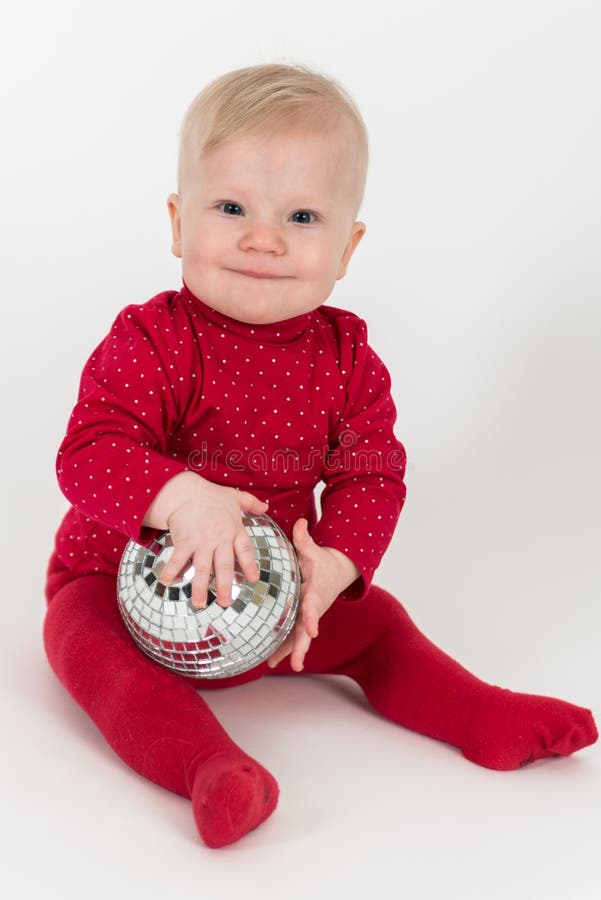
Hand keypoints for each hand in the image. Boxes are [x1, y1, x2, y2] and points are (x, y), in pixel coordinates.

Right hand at [157, 475, 268, 608]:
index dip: (250, 565)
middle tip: (225, 603)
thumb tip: (266, 507)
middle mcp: (219, 539)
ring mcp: (201, 541)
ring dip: (199, 587)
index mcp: (234, 530)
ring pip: (202, 568)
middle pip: (224, 565)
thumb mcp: (235, 497)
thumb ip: (251, 503)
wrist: (185, 490)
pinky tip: (167, 582)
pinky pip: (178, 559)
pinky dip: (172, 570)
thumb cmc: (210, 495)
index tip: (253, 580)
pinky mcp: (184, 541)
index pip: (245, 550)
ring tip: (199, 604)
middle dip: (224, 586)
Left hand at [266, 518, 359, 671]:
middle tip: (296, 664)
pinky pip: (292, 634)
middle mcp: (313, 608)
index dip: (312, 618)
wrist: (339, 572)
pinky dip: (282, 647)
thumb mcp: (315, 550)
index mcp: (316, 592)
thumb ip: (304, 539)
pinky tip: (269, 660)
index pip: (314, 607)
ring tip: (272, 665)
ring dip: (287, 651)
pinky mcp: (302, 618)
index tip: (312, 630)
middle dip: (301, 646)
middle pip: (306, 630)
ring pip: (298, 636)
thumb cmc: (324, 562)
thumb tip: (300, 522)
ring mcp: (308, 615)